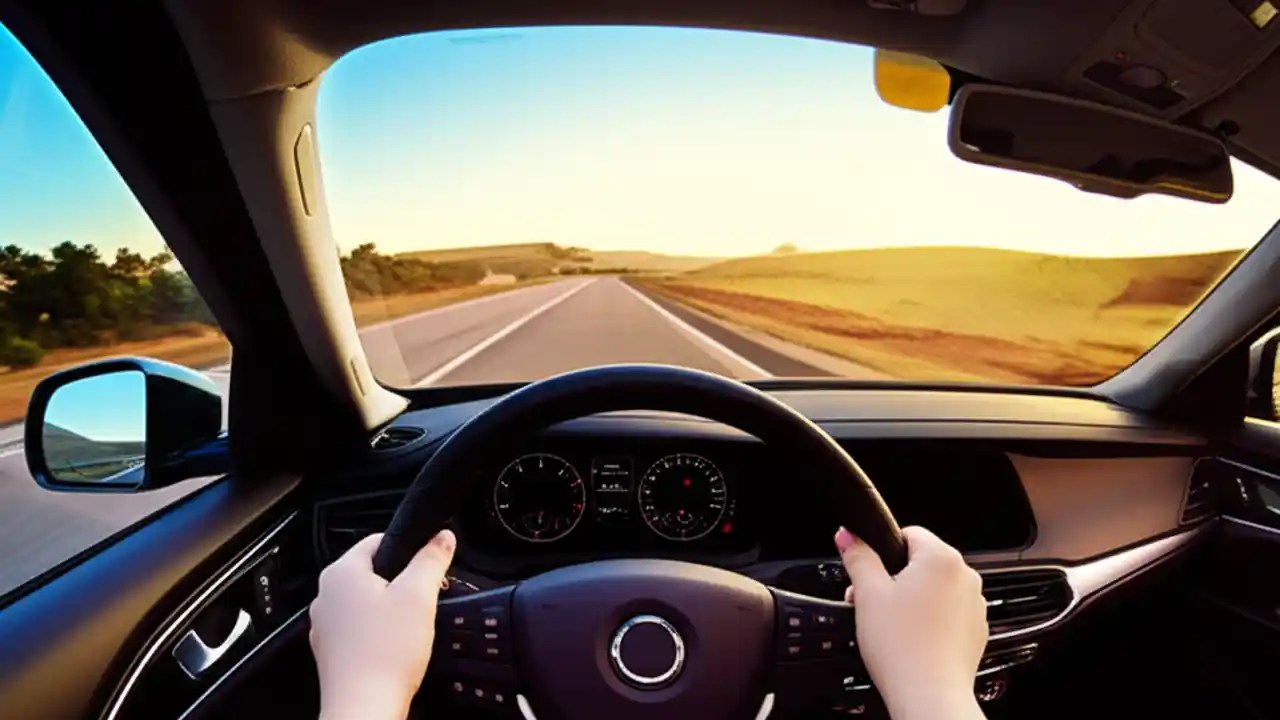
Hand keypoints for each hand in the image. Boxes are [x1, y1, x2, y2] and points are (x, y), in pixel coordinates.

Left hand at [310, 530, 455, 719]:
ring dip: (391, 609)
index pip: (378, 540)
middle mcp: (327, 595)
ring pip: (367, 602)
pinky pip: (361, 629)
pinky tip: (395, 647)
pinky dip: (379, 633)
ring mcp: (326, 625)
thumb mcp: (419, 595)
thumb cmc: (385, 654)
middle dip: (403, 583)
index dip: (410, 549)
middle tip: (424, 600)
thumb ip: (431, 559)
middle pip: (373, 572)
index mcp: (342, 572)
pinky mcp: (332, 650)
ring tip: (410, 627)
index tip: (429, 565)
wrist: (364, 708)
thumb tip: (442, 536)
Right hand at [836, 526, 987, 719]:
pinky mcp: (976, 630)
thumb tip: (848, 536)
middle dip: (895, 579)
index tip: (868, 574)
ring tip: (893, 626)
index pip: (908, 534)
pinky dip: (930, 620)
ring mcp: (974, 605)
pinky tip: (912, 639)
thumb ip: (858, 557)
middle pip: (921, 563)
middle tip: (873, 604)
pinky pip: (948, 613)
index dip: (882, 553)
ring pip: (935, 589)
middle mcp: (965, 577)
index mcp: (941, 558)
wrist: (928, 696)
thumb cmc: (901, 647)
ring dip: (913, 599)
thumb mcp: (868, 594)